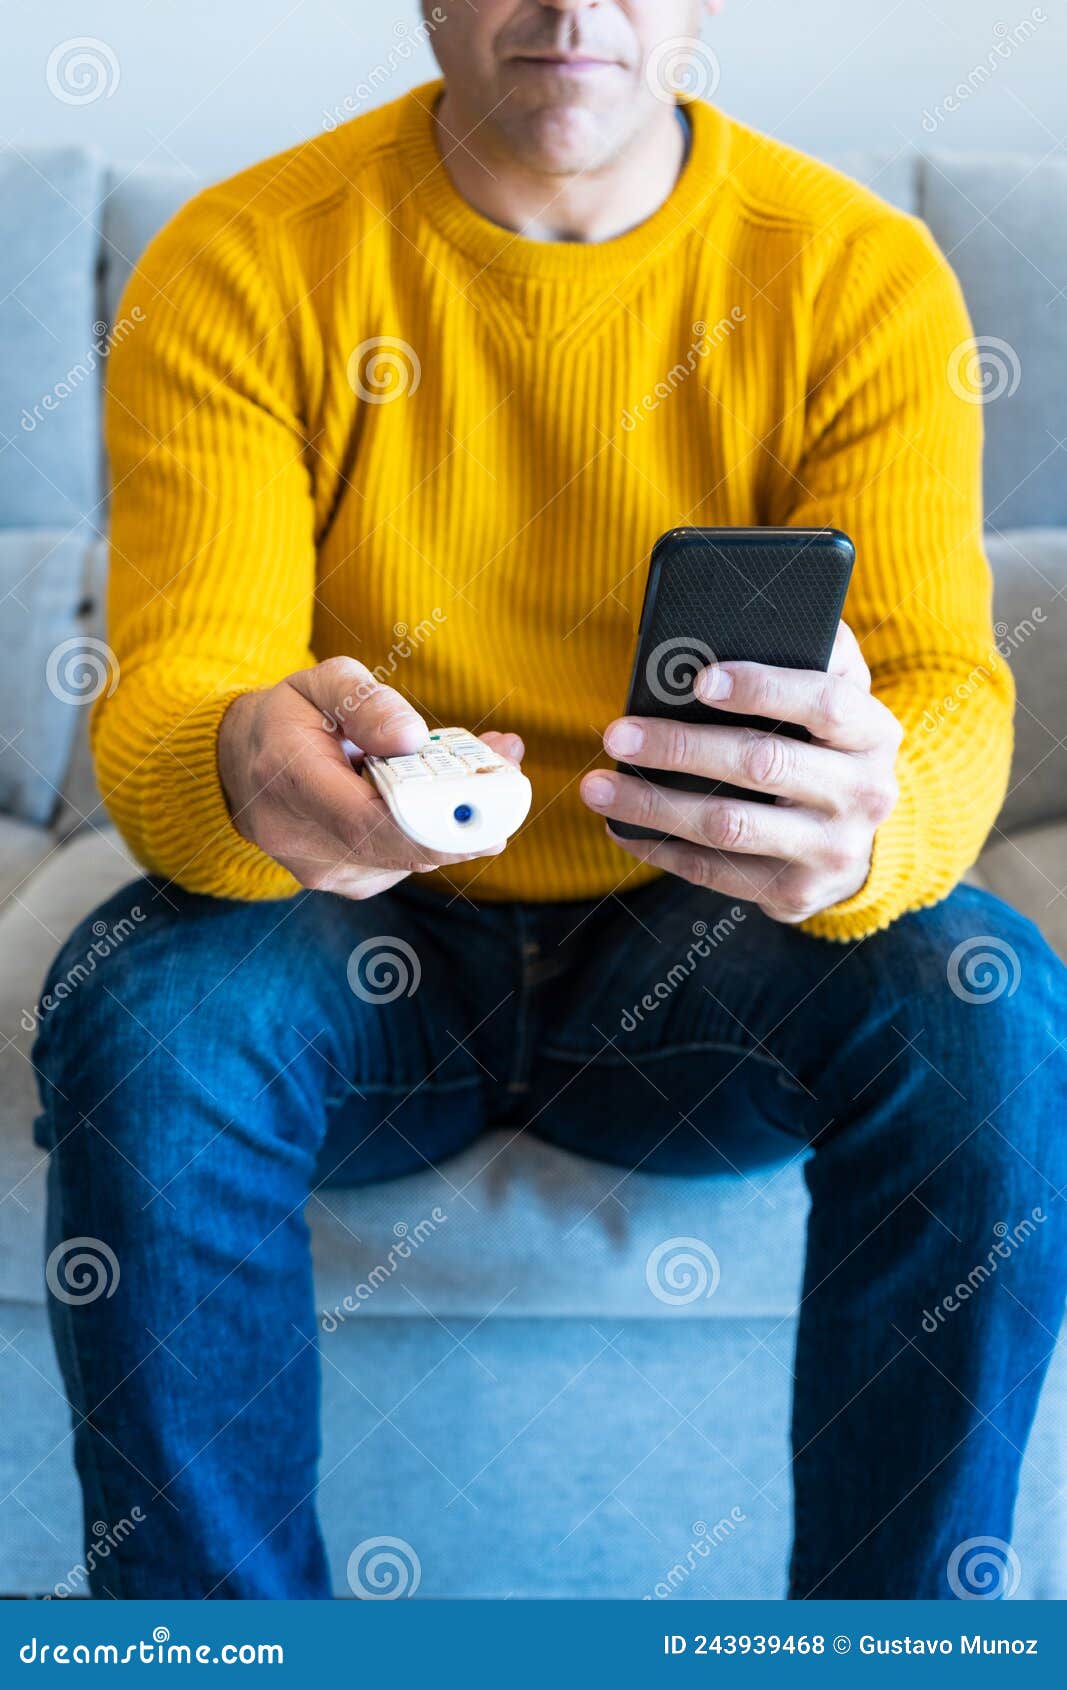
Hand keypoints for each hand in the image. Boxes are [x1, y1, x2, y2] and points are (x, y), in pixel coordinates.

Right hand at [218, 656, 523, 899]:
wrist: (241, 765)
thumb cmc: (290, 715)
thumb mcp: (322, 683)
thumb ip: (368, 703)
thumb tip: (413, 738)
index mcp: (287, 778)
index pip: (365, 822)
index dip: (430, 826)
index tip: (486, 812)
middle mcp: (298, 838)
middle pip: (397, 848)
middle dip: (462, 818)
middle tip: (508, 777)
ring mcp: (321, 870)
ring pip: (408, 858)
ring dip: (454, 821)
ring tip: (482, 771)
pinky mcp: (345, 881)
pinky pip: (404, 862)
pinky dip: (434, 832)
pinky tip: (445, 797)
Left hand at [581, 622, 901, 924]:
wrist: (858, 842)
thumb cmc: (826, 748)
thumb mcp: (836, 699)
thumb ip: (806, 655)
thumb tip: (735, 616)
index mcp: (873, 733)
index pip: (824, 703)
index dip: (762, 688)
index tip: (699, 680)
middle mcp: (863, 795)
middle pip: (762, 765)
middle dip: (681, 746)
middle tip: (618, 733)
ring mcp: (830, 851)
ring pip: (729, 826)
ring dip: (654, 805)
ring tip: (598, 786)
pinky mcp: (794, 893)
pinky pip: (714, 871)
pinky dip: (659, 848)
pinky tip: (620, 825)